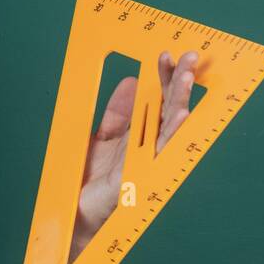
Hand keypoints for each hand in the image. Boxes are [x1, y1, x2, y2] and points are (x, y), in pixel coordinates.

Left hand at [68, 51, 198, 262]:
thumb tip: (131, 82)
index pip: (158, 100)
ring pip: (171, 126)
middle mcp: (149, 145)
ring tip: (188, 75)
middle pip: (169, 108)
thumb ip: (116, 112)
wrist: (74, 209)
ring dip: (181, 100)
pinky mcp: (142, 175)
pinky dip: (172, 132)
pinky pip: (160, 152)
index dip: (163, 78)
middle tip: (190, 55)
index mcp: (140, 134)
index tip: (165, 54)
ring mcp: (148, 159)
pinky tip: (182, 114)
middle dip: (179, 82)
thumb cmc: (89, 176)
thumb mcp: (101, 135)